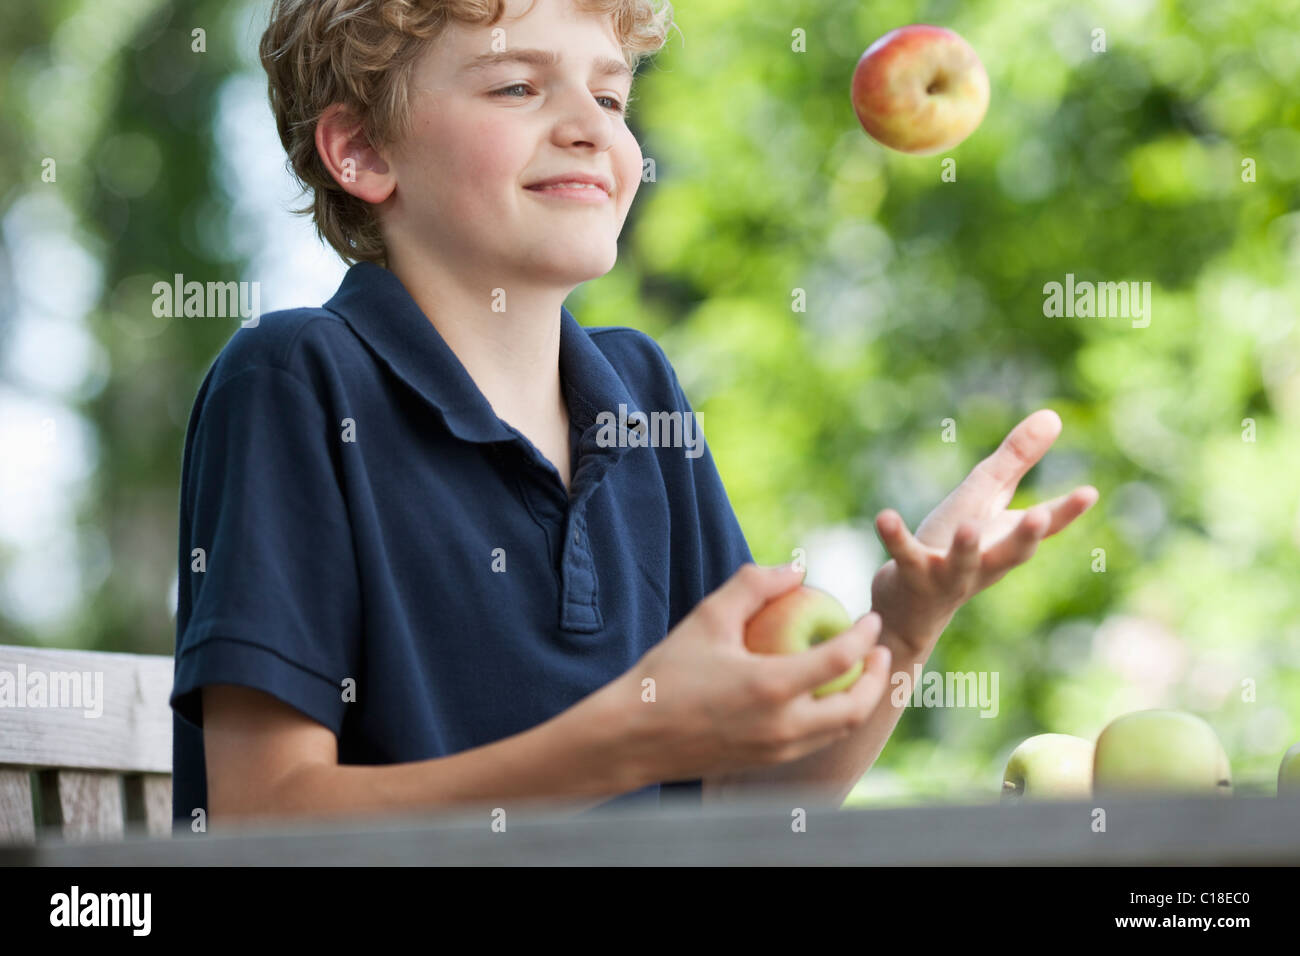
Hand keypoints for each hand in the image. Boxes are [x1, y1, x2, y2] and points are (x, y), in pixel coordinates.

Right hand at [612, 563, 892, 784]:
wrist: (632, 738)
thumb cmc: (667, 673)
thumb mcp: (707, 617)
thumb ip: (753, 585)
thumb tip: (796, 569)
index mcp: (772, 687)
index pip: (841, 658)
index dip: (865, 635)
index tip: (870, 618)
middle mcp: (783, 726)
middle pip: (855, 707)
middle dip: (876, 678)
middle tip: (879, 651)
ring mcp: (777, 751)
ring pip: (840, 731)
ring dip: (858, 700)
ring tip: (858, 672)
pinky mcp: (765, 764)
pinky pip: (816, 742)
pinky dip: (832, 718)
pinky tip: (821, 697)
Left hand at [871, 409, 1098, 648]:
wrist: (910, 604)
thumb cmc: (954, 544)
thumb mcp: (984, 498)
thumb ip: (1015, 461)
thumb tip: (1053, 416)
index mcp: (1006, 542)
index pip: (1044, 527)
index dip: (1067, 511)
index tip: (1089, 491)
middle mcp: (985, 563)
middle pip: (1011, 553)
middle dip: (1025, 537)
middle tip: (1037, 517)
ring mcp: (949, 574)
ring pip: (962, 565)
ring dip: (966, 548)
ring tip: (967, 528)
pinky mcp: (912, 576)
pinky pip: (904, 556)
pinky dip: (895, 538)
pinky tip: (885, 516)